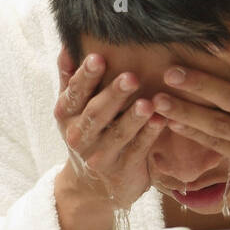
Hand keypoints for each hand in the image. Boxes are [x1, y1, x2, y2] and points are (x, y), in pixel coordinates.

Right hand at [53, 47, 164, 207]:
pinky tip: (162, 120)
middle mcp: (79, 135)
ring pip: (118, 134)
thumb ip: (71, 78)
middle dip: (114, 95)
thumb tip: (68, 42)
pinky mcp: (122, 169)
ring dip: (134, 118)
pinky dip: (150, 135)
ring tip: (148, 102)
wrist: (91, 187)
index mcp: (66, 114)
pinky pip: (138, 150)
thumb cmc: (88, 134)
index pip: (75, 93)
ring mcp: (100, 155)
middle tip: (131, 77)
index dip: (86, 76)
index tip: (99, 58)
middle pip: (96, 113)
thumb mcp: (73, 109)